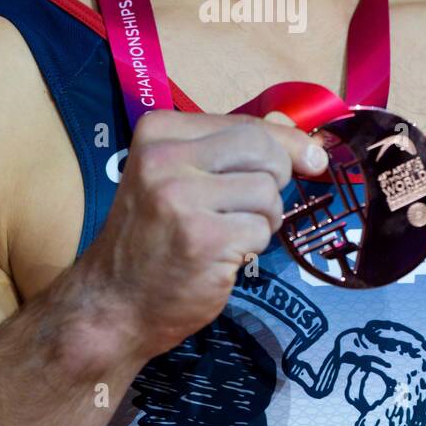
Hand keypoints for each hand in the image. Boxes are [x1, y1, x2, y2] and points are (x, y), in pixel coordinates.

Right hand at [75, 110, 326, 359]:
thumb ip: (233, 152)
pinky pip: (261, 231)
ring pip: (267, 192)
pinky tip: (222, 256)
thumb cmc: (152, 237)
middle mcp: (165, 158)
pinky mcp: (203, 239)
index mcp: (158, 131)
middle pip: (264, 150)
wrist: (114, 302)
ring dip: (262, 219)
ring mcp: (182, 198)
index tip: (310, 159)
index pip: (246, 124)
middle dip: (276, 180)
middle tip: (253, 207)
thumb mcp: (180, 177)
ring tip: (229, 234)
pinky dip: (252, 248)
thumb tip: (305, 140)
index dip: (286, 144)